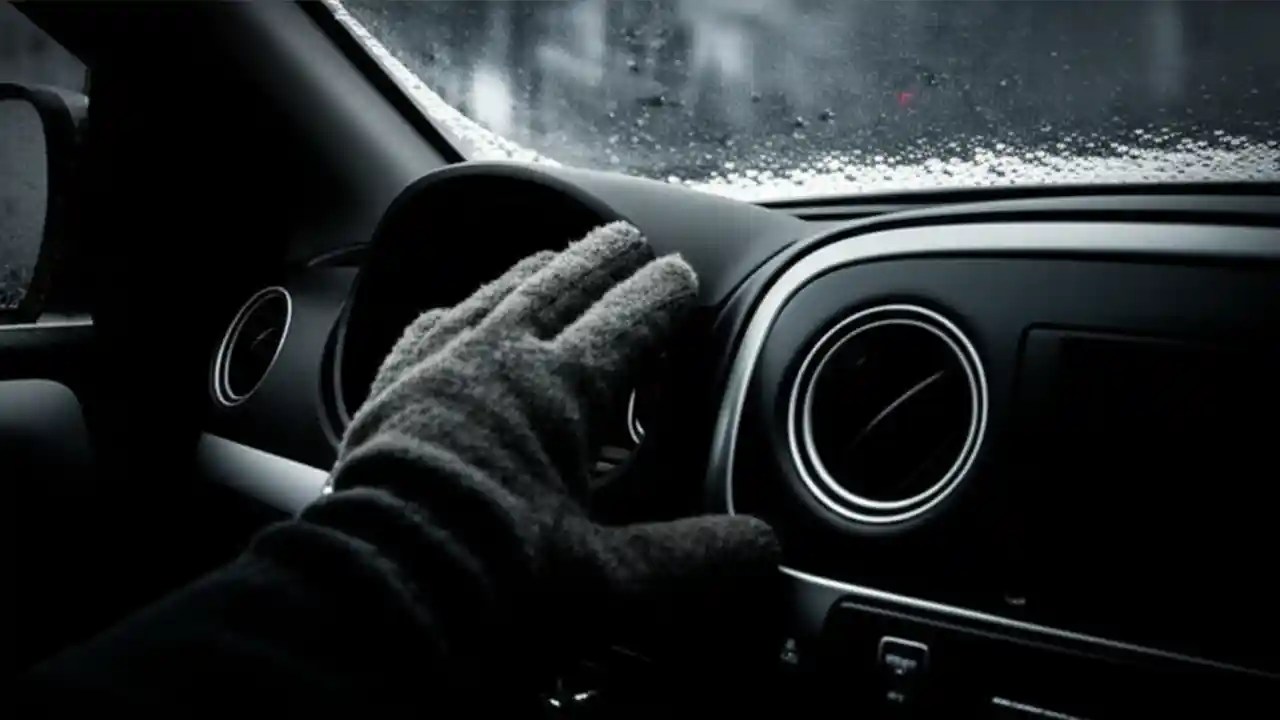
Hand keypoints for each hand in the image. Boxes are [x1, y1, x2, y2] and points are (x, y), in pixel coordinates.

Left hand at [332, 221, 778, 679]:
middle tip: (629, 243)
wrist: (371, 594)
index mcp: (559, 388)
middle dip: (604, 256)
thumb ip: (695, 557)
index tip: (683, 280)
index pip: (631, 315)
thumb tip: (762, 547)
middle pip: (563, 279)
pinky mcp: (389, 389)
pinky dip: (460, 307)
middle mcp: (496, 357)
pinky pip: (430, 322)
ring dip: (537, 270)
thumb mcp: (609, 579)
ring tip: (559, 260)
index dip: (666, 292)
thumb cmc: (484, 580)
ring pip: (495, 288)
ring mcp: (436, 364)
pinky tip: (459, 311)